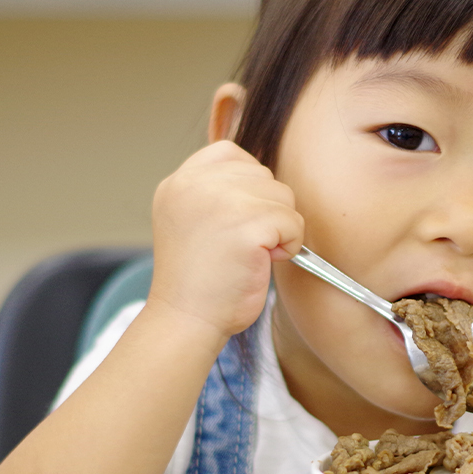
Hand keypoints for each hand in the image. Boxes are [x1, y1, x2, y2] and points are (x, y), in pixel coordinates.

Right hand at [149, 141, 303, 337]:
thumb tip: (264, 181)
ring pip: (283, 197)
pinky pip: (293, 222)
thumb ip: (217, 192)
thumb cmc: (199, 280)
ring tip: (250, 255)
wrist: (187, 320)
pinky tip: (263, 262)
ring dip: (279, 228)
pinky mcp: (247, 224)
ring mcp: (222, 201)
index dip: (248, 185)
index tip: (238, 219)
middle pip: (263, 175)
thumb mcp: (192, 220)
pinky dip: (290, 245)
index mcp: (179, 182)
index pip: (231, 153)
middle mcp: (195, 184)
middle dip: (266, 210)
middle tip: (241, 245)